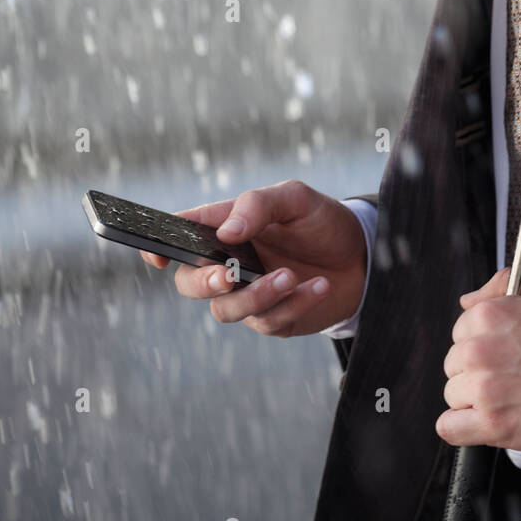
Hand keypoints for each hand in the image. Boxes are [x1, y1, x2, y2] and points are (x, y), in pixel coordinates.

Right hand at [140, 179, 366, 335]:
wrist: (364, 256)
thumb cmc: (321, 220)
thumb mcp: (295, 198)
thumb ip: (258, 204)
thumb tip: (226, 233)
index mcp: (225, 228)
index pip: (182, 235)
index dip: (159, 248)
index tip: (156, 256)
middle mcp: (230, 263)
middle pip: (191, 284)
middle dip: (204, 283)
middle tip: (229, 274)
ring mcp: (248, 294)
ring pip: (226, 310)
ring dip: (256, 295)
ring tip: (291, 276)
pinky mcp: (273, 319)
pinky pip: (268, 322)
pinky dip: (294, 304)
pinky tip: (319, 285)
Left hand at [436, 268, 520, 454]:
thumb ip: (503, 286)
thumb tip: (468, 299)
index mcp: (490, 316)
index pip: (460, 331)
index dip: (480, 342)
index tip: (500, 353)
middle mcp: (479, 349)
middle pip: (454, 364)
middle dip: (476, 370)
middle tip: (508, 377)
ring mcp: (484, 388)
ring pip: (453, 395)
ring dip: (473, 399)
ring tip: (506, 400)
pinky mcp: (493, 425)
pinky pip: (450, 428)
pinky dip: (460, 427)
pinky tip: (482, 423)